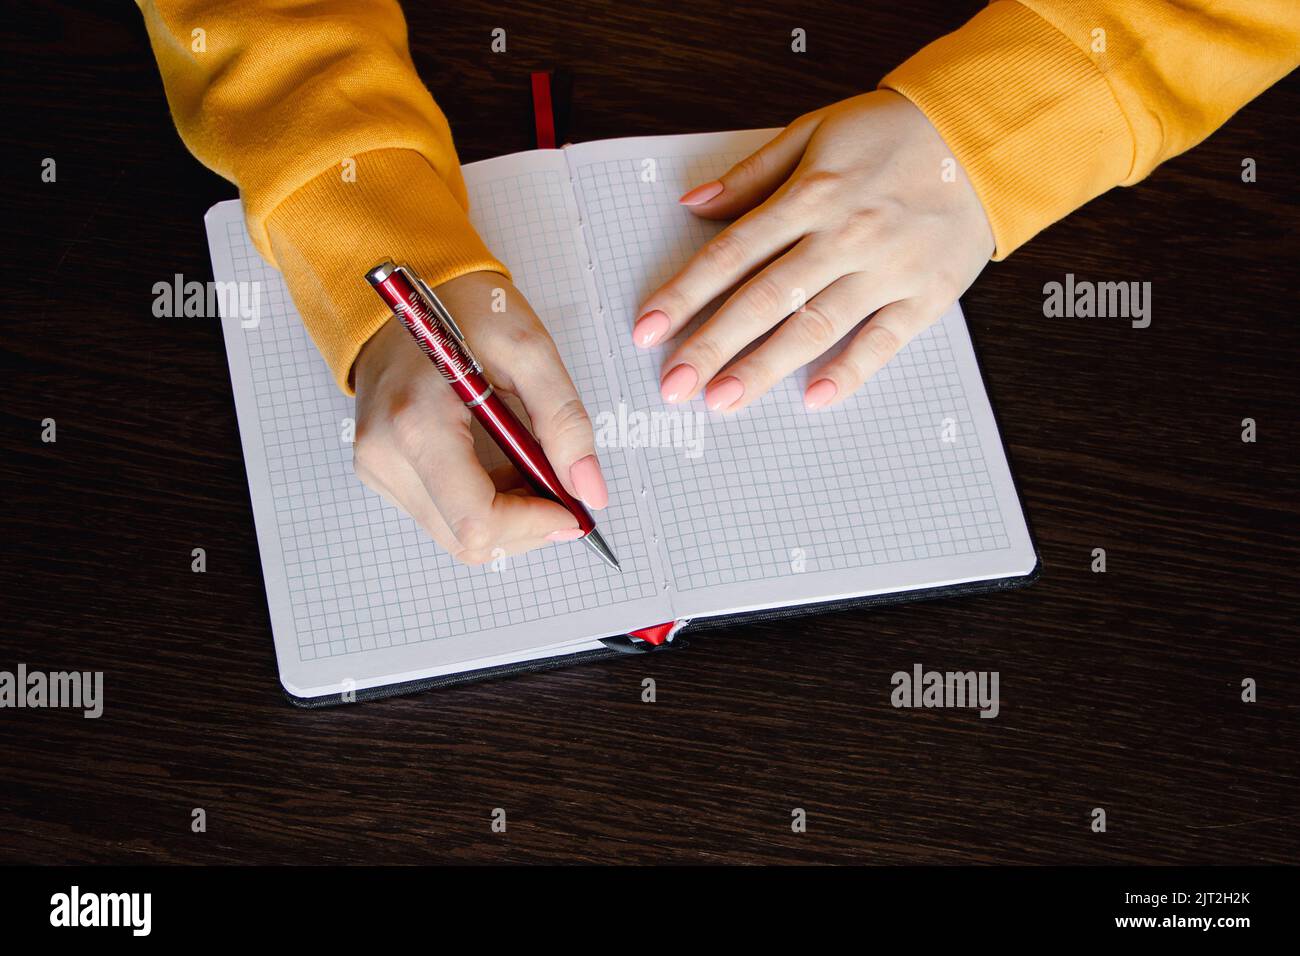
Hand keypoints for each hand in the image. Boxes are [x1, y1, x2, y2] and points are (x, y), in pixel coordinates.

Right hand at [352, 271, 606, 564]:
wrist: (406, 289)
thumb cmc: (464, 308)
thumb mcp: (530, 349)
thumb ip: (564, 421)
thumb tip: (590, 489)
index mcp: (418, 423)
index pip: (477, 520)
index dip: (534, 526)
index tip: (572, 508)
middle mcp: (386, 456)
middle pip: (468, 540)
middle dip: (527, 526)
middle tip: (561, 487)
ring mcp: (377, 468)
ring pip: (457, 535)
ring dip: (508, 516)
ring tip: (529, 463)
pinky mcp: (380, 472)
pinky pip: (442, 515)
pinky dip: (484, 505)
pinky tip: (501, 464)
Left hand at [634, 90, 994, 411]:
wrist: (982, 135)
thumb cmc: (893, 132)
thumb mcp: (814, 131)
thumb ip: (751, 174)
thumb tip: (692, 204)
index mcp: (811, 194)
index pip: (732, 253)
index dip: (685, 294)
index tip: (648, 329)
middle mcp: (844, 235)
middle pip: (764, 299)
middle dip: (712, 346)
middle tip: (674, 386)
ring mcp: (887, 268)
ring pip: (815, 326)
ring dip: (764, 367)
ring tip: (723, 401)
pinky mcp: (927, 295)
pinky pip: (884, 340)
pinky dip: (850, 371)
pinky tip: (813, 398)